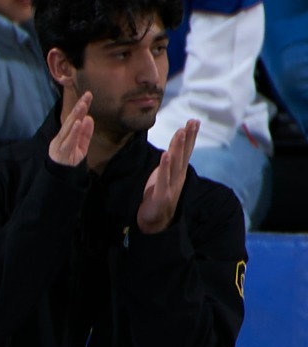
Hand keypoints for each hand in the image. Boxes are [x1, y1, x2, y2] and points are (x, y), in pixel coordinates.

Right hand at [48, 92, 93, 166]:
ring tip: (82, 105)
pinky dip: (73, 132)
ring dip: (75, 116)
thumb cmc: (69, 159)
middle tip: (87, 95)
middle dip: (79, 108)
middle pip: (71, 120)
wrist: (59, 176)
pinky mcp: (62, 152)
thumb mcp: (81, 146)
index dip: (81, 107)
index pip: (75, 118)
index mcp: (66, 134)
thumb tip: (89, 118)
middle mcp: (62, 137)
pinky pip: (68, 141)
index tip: (88, 95)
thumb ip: (85, 133)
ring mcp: (61, 144)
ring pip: (68, 128)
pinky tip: (78, 123)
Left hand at [138, 118, 196, 234]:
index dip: (190, 137)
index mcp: (178, 173)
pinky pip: (163, 179)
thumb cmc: (159, 197)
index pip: (186, 152)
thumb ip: (170, 164)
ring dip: (178, 148)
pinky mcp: (161, 196)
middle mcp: (177, 178)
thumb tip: (172, 149)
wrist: (155, 223)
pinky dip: (165, 167)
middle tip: (192, 122)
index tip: (194, 121)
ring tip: (180, 132)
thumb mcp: (165, 178)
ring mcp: (171, 187)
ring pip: (175, 164)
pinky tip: (166, 155)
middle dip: (188, 138)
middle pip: (183, 155)